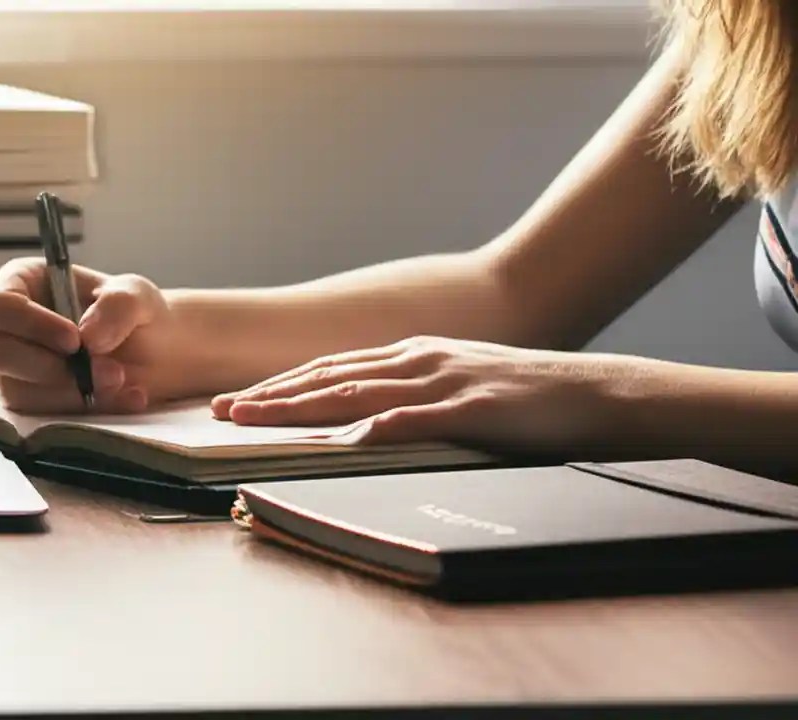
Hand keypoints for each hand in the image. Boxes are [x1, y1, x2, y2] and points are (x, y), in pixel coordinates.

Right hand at [0, 257, 175, 413]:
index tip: (75, 341)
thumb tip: (88, 337)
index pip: (0, 306)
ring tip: (121, 382)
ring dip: (70, 392)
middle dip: (49, 367)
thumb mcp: (137, 296)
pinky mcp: (25, 402)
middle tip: (107, 371)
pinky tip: (125, 398)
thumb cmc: (133, 313)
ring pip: (16, 390)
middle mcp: (2, 326)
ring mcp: (8, 368)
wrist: (152, 354)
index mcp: (19, 283)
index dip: (31, 325)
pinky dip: (84, 410)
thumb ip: (118, 306)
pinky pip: (40, 416)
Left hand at [211, 336, 646, 454]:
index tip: (238, 399)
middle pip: (329, 376)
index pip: (330, 368)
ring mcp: (445, 381)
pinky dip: (377, 427)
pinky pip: (418, 419)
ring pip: (356, 392)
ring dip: (300, 406)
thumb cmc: (524, 398)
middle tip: (221, 410)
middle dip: (271, 393)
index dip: (281, 384)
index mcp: (412, 355)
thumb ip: (410, 398)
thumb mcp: (456, 386)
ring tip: (255, 418)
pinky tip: (343, 438)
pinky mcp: (474, 409)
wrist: (596, 393)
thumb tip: (361, 423)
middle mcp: (419, 360)